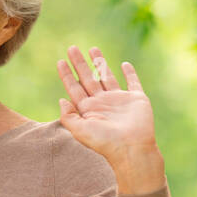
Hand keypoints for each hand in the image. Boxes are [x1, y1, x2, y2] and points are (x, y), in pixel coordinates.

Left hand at [56, 45, 158, 169]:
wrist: (132, 149)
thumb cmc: (105, 142)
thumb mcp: (80, 130)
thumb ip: (68, 116)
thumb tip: (61, 99)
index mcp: (88, 109)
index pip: (74, 88)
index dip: (67, 75)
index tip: (60, 61)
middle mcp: (102, 102)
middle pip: (88, 78)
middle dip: (80, 63)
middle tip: (72, 48)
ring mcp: (119, 100)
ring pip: (107, 76)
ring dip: (100, 63)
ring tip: (93, 49)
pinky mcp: (136, 99)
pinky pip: (133, 82)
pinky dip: (130, 73)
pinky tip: (124, 64)